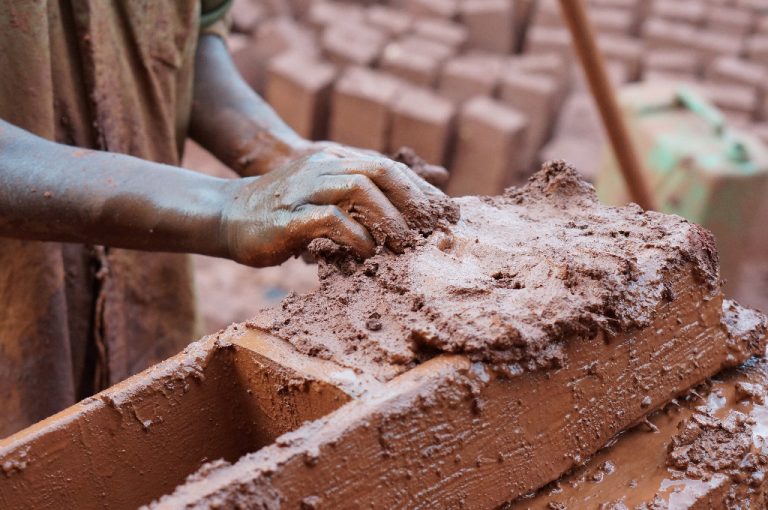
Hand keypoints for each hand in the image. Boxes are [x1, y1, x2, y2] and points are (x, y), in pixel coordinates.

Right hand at [220, 145, 443, 266]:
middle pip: (379, 170)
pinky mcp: (289, 216)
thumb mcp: (320, 198)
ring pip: (358, 189)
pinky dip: (356, 236)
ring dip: (388, 218)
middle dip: (412, 198)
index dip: (419, 188)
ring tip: (403, 244)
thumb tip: (397, 223)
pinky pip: (331, 219)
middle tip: (430, 228)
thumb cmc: (280, 213)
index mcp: (332, 161)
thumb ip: (354, 203)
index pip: (386, 166)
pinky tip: (367, 252)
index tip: (442, 212)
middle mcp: (321, 167)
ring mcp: (304, 189)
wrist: (226, 215)